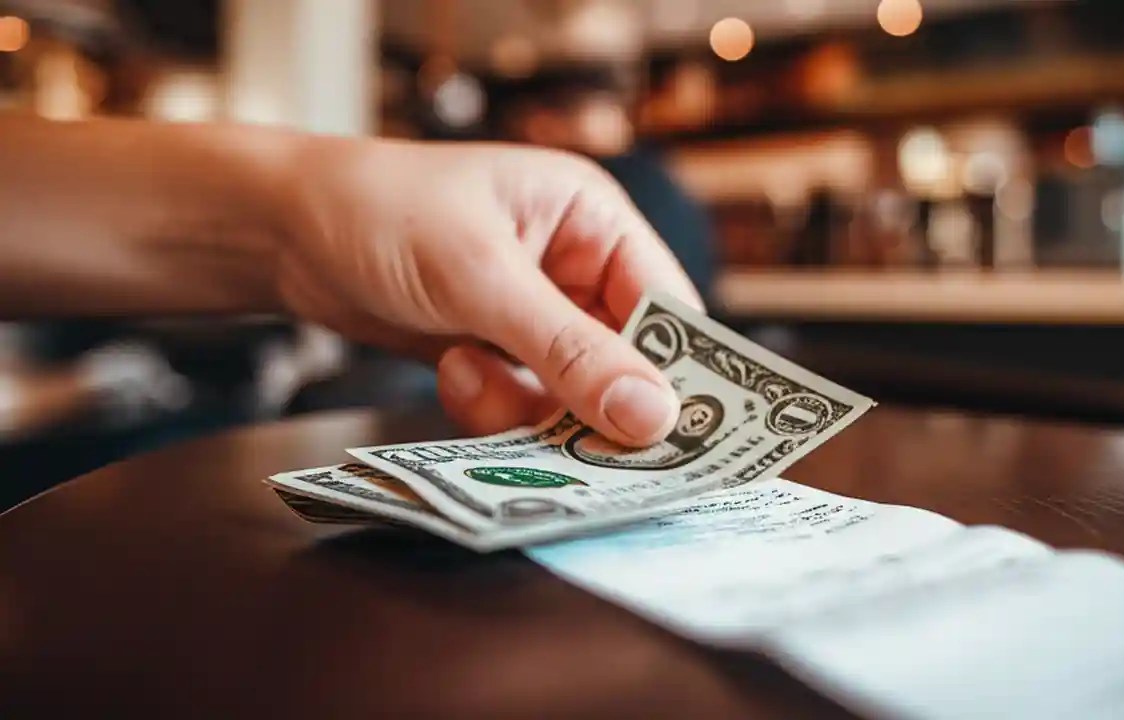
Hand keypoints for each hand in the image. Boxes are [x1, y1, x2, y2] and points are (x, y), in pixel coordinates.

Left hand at [275, 140, 701, 445]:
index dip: (677, 373)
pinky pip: (525, 404)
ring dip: (527, 406)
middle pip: (626, 363)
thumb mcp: (483, 278)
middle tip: (571, 444)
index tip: (675, 439)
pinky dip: (492, 405)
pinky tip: (452, 368)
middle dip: (591, 402)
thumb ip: (570, 350)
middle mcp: (576, 268)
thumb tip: (654, 415)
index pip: (668, 308)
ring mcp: (536, 315)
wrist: (283, 231)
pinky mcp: (497, 351)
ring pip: (573, 396)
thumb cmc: (383, 213)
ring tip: (468, 372)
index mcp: (594, 221)